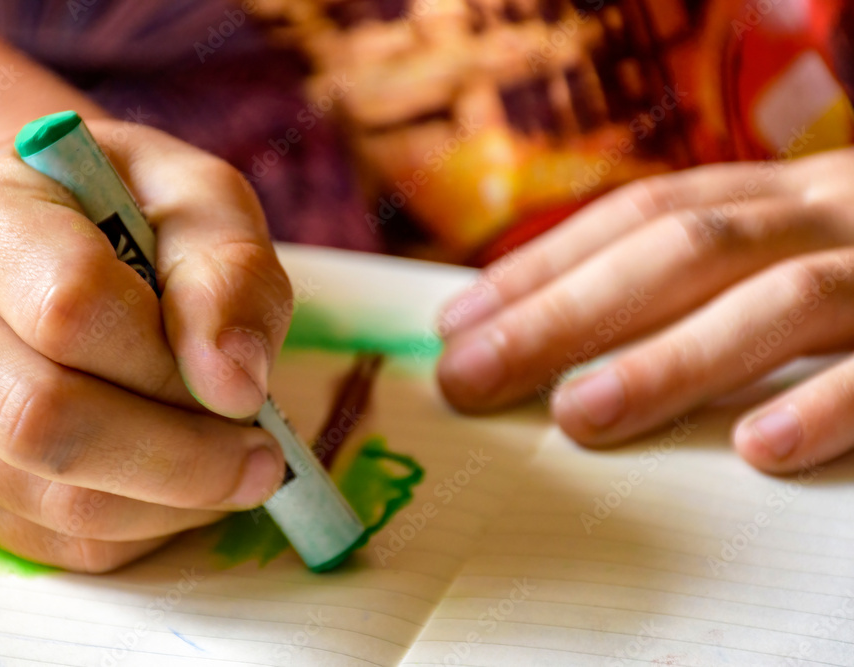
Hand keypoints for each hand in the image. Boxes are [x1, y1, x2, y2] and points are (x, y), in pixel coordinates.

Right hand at [0, 119, 292, 570]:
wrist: (42, 239)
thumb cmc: (126, 208)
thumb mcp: (200, 200)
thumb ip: (229, 272)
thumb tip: (234, 384)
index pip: (68, 309)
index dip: (172, 365)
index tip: (249, 390)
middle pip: (43, 419)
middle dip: (181, 458)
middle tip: (265, 459)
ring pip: (48, 496)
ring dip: (171, 503)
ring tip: (234, 469)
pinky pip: (50, 540)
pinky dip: (141, 530)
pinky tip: (182, 491)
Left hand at [437, 147, 853, 473]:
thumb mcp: (790, 244)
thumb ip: (699, 275)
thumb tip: (552, 334)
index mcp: (780, 197)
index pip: (644, 217)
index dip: (544, 264)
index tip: (459, 322)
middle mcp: (827, 218)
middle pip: (684, 252)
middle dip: (565, 313)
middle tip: (471, 376)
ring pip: (777, 302)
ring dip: (668, 360)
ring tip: (577, 415)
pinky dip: (821, 406)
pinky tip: (755, 449)